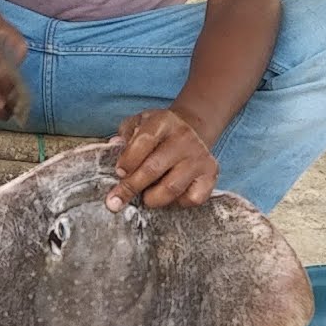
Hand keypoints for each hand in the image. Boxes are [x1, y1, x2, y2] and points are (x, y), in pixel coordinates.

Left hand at [104, 109, 218, 212]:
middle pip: (154, 169)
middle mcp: (184, 138)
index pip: (144, 141)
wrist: (192, 130)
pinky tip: (170, 195)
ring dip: (152, 199)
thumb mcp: (139, 123)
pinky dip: (177, 203)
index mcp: (163, 121)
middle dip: (131, 187)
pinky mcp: (211, 174)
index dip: (129, 160)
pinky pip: (192, 199)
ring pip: (171, 188)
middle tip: (116, 201)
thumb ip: (125, 134)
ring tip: (146, 196)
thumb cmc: (158, 133)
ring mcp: (199, 156)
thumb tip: (114, 146)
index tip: (118, 174)